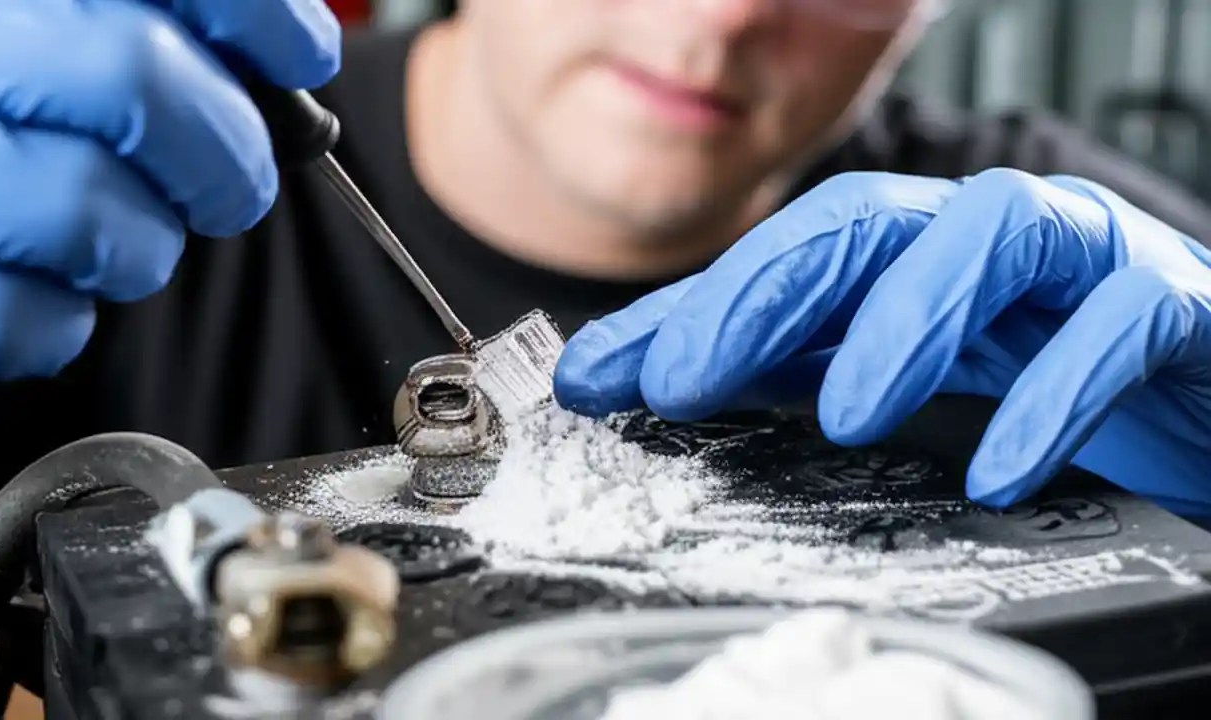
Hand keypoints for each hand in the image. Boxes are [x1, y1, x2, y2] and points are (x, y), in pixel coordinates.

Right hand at [0, 0, 339, 378]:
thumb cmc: (0, 120)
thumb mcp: (63, 41)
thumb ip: (161, 40)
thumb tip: (290, 58)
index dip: (256, 13)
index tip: (305, 54)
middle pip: (135, 76)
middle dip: (226, 154)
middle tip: (234, 190)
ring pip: (85, 211)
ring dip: (142, 246)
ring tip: (120, 236)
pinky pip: (15, 318)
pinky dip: (59, 321)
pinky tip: (51, 288)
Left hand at [555, 169, 1210, 517]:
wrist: (1203, 395)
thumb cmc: (1047, 368)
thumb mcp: (895, 367)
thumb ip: (776, 362)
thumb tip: (639, 372)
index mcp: (917, 249)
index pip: (791, 252)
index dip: (700, 305)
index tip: (606, 375)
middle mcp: (988, 236)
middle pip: (870, 220)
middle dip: (767, 292)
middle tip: (686, 376)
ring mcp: (1082, 256)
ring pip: (997, 234)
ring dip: (908, 321)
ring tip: (844, 413)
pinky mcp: (1171, 301)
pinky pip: (1119, 324)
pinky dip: (1055, 391)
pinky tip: (999, 470)